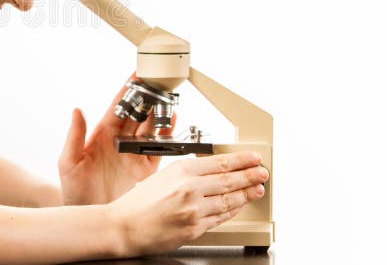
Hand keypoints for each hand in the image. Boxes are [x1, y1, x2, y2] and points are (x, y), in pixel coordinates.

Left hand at [59, 74, 175, 204]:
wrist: (90, 220)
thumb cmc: (74, 191)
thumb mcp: (69, 162)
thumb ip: (75, 136)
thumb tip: (76, 110)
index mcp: (102, 135)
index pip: (117, 107)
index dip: (127, 90)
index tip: (137, 75)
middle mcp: (121, 141)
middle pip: (138, 113)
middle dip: (149, 97)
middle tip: (160, 83)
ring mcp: (134, 154)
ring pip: (151, 128)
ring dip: (160, 113)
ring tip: (169, 99)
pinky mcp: (147, 170)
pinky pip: (160, 148)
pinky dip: (168, 135)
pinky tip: (173, 123)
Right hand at [107, 150, 268, 256]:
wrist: (123, 226)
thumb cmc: (137, 203)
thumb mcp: (162, 177)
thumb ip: (187, 174)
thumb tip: (212, 172)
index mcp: (181, 171)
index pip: (220, 163)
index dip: (241, 161)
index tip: (253, 158)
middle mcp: (190, 189)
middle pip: (229, 181)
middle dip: (250, 176)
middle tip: (262, 173)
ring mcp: (194, 210)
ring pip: (229, 200)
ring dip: (246, 194)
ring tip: (257, 189)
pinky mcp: (195, 229)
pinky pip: (220, 218)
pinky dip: (232, 211)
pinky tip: (238, 206)